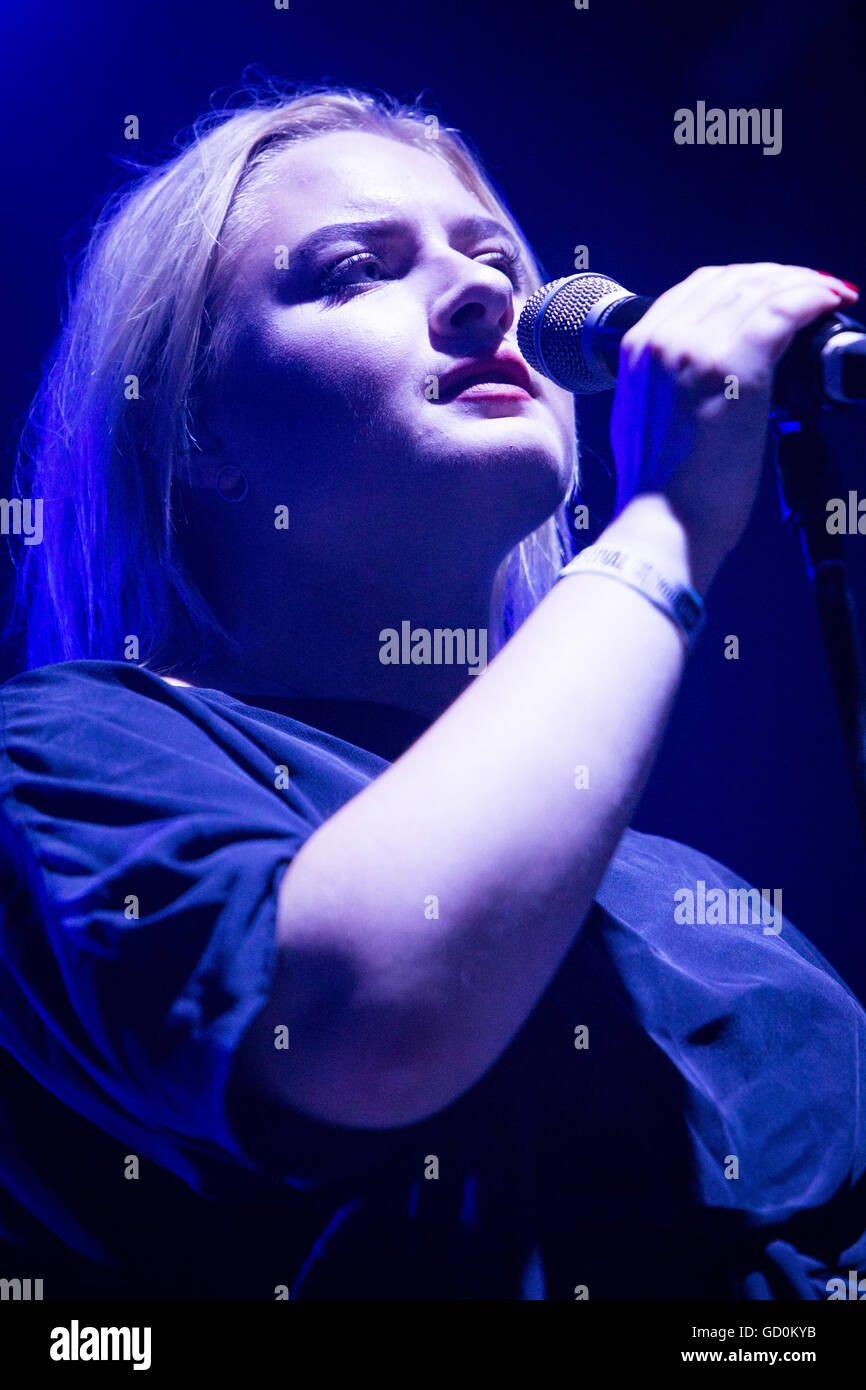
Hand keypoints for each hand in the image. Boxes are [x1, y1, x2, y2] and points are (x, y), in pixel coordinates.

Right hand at [610, 263, 858, 563]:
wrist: (662, 524)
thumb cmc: (659, 489)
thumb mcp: (645, 415)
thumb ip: (668, 378)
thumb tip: (707, 367)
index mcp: (638, 347)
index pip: (699, 287)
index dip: (745, 279)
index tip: (773, 288)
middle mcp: (664, 339)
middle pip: (731, 280)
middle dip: (776, 277)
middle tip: (810, 289)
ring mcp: (697, 351)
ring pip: (759, 290)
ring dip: (801, 283)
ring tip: (828, 293)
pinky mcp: (734, 369)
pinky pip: (782, 312)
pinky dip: (811, 298)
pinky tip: (830, 300)